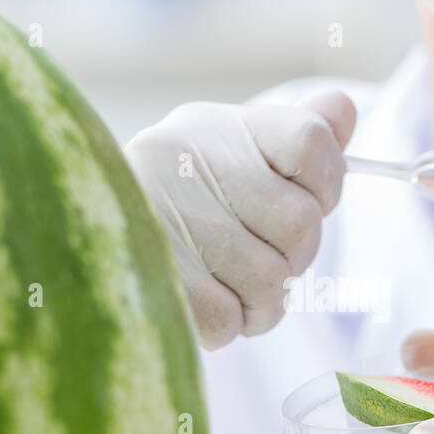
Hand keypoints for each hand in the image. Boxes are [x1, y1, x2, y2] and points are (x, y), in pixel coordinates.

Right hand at [124, 89, 355, 349]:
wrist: (89, 239)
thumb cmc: (182, 200)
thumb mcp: (237, 152)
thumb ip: (299, 134)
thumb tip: (344, 110)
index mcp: (214, 127)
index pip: (310, 141)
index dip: (325, 183)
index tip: (300, 199)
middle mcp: (182, 160)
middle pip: (302, 224)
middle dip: (292, 256)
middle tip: (258, 256)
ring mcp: (162, 221)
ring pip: (271, 281)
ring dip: (263, 300)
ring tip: (232, 286)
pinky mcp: (151, 282)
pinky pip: (230, 321)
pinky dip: (228, 323)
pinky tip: (204, 302)